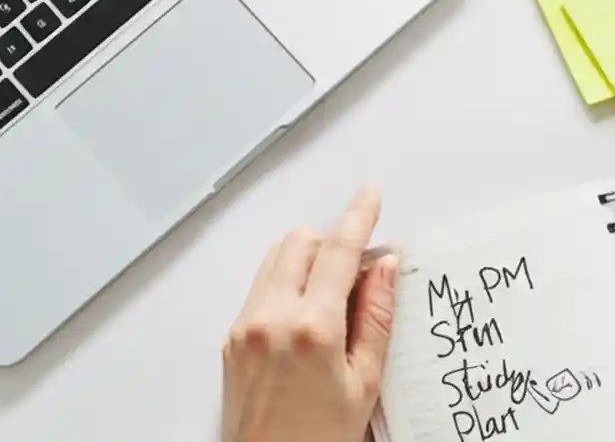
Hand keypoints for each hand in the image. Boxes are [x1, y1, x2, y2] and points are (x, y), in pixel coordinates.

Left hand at [223, 188, 398, 441]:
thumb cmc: (318, 440)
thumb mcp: (365, 381)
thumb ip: (376, 317)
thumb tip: (384, 268)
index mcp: (311, 328)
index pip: (338, 251)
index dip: (358, 217)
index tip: (370, 197)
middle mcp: (270, 319)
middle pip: (299, 243)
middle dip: (331, 240)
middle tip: (361, 266)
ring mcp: (245, 327)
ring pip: (276, 259)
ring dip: (307, 259)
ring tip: (336, 293)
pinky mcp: (231, 340)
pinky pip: (261, 287)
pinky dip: (287, 282)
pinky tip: (310, 313)